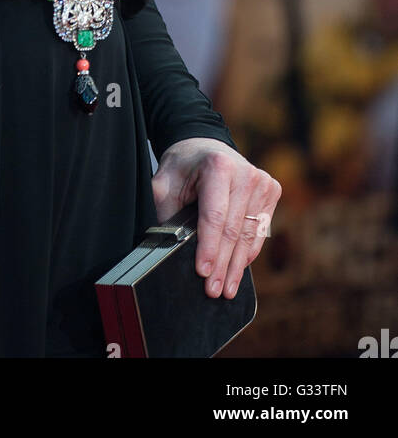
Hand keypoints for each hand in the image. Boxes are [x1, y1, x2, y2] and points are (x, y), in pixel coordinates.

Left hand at [151, 137, 280, 298]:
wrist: (206, 146)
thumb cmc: (184, 166)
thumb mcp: (165, 182)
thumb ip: (166, 210)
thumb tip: (169, 246)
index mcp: (218, 165)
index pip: (215, 216)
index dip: (209, 247)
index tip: (203, 272)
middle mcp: (245, 172)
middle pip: (233, 230)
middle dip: (222, 264)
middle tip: (213, 290)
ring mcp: (263, 182)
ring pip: (248, 235)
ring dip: (237, 265)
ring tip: (227, 289)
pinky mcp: (272, 191)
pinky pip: (259, 231)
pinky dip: (247, 252)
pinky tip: (238, 269)